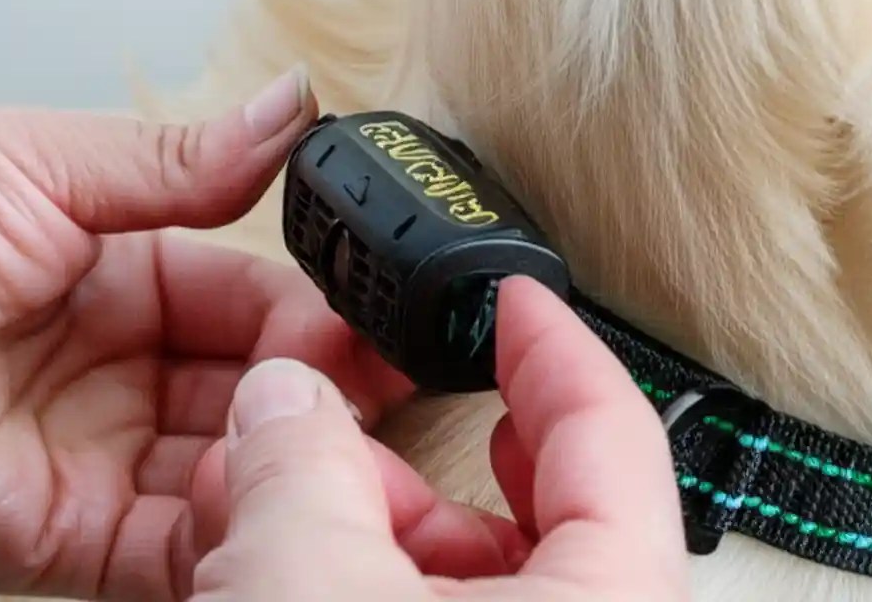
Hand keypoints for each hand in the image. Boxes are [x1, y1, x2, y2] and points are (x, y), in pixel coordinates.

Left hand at [0, 69, 414, 599]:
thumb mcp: (36, 167)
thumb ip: (179, 161)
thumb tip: (291, 106)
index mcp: (115, 278)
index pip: (248, 301)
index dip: (310, 314)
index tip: (366, 321)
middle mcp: (117, 371)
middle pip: (252, 390)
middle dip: (315, 393)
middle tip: (371, 393)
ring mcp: (97, 457)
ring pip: (230, 472)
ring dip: (286, 464)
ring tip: (336, 451)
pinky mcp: (68, 539)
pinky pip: (175, 547)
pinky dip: (235, 532)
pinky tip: (279, 504)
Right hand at [188, 276, 689, 601]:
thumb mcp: (305, 586)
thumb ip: (302, 465)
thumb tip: (284, 398)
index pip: (613, 433)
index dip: (553, 344)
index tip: (513, 298)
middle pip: (525, 505)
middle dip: (407, 449)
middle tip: (349, 406)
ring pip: (458, 572)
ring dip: (357, 516)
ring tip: (258, 490)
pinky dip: (348, 578)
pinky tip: (263, 558)